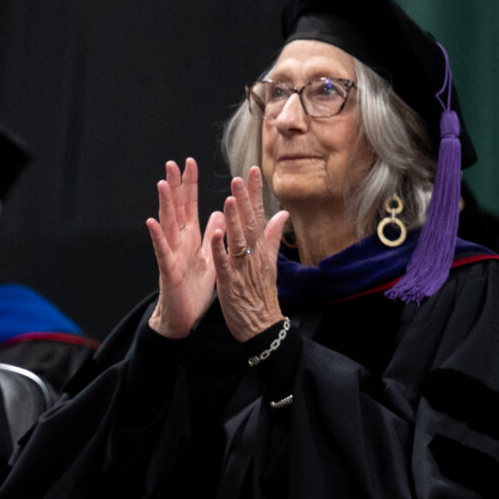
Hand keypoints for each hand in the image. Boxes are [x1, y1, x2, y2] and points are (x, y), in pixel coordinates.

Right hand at [146, 158, 216, 338]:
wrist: (183, 317)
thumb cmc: (193, 288)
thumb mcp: (208, 256)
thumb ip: (211, 234)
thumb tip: (217, 212)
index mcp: (190, 237)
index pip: (189, 205)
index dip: (189, 185)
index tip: (190, 162)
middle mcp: (178, 242)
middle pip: (176, 209)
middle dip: (175, 186)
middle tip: (172, 163)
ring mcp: (171, 254)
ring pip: (167, 225)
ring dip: (164, 204)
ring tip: (163, 183)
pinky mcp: (168, 270)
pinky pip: (162, 251)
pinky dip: (157, 236)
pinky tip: (151, 222)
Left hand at [211, 167, 288, 342]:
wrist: (262, 327)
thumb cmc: (262, 295)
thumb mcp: (270, 263)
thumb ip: (272, 237)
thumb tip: (283, 213)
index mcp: (260, 249)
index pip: (258, 215)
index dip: (254, 193)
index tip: (252, 170)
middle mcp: (252, 256)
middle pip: (249, 224)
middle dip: (244, 200)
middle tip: (239, 177)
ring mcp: (241, 269)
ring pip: (237, 241)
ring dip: (233, 220)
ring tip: (228, 198)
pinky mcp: (230, 284)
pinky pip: (223, 264)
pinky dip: (220, 249)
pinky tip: (215, 233)